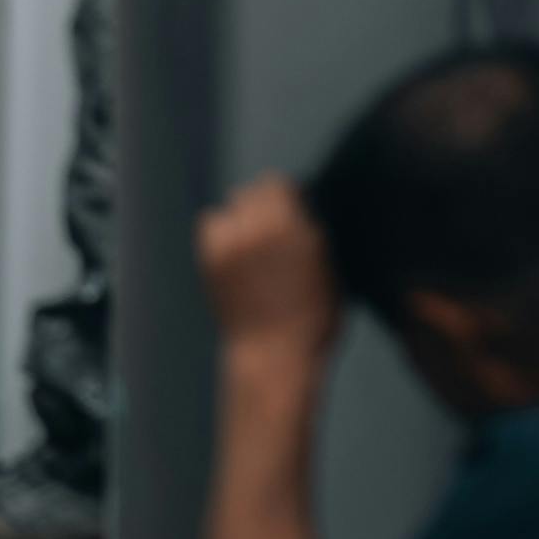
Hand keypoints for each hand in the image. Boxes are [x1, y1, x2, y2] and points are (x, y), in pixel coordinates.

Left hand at [200, 175, 341, 365]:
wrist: (272, 354)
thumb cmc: (312, 320)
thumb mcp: (329, 272)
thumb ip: (312, 233)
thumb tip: (300, 208)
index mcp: (293, 227)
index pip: (279, 184)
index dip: (287, 197)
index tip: (292, 210)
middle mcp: (258, 225)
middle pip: (253, 192)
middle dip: (265, 206)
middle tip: (274, 231)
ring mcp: (230, 238)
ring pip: (232, 206)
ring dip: (243, 219)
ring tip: (254, 246)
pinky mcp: (209, 253)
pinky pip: (213, 223)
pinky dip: (223, 232)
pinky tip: (237, 253)